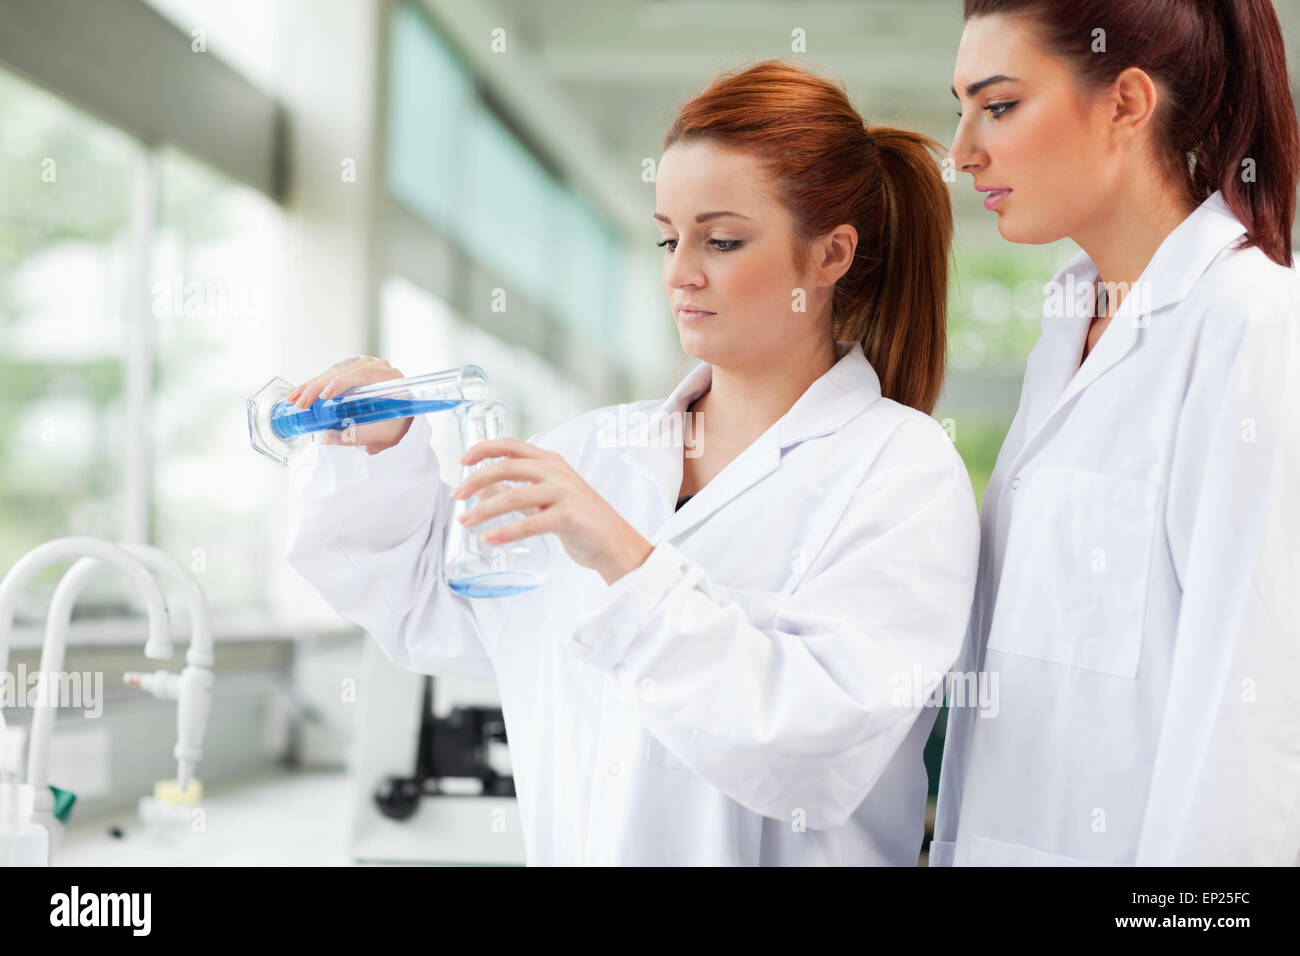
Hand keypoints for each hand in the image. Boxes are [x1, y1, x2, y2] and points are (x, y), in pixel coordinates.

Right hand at [287, 355, 411, 454]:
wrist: (403, 416)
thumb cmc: (397, 424)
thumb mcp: (384, 436)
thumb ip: (357, 437)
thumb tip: (327, 437)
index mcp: (390, 380)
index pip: (362, 375)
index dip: (340, 383)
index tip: (324, 396)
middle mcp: (379, 367)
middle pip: (344, 372)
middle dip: (317, 387)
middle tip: (299, 402)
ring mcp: (368, 365)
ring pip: (335, 371)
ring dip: (313, 384)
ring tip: (295, 397)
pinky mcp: (357, 367)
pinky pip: (335, 372)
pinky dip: (319, 382)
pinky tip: (305, 390)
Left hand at [451, 439, 653, 584]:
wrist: (614, 542)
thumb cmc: (581, 520)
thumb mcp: (547, 498)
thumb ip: (518, 491)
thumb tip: (481, 491)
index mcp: (551, 462)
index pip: (512, 445)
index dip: (484, 448)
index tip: (462, 459)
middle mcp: (557, 472)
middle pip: (507, 466)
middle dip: (475, 479)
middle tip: (456, 496)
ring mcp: (564, 493)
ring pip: (514, 496)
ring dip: (484, 510)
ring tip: (465, 521)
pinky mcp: (568, 517)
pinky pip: (530, 523)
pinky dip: (506, 531)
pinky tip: (490, 538)